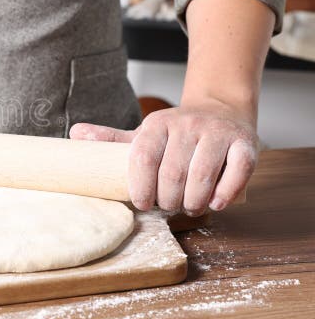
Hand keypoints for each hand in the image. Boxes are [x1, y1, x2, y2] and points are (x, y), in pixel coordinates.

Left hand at [69, 99, 258, 215]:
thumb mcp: (143, 135)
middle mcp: (187, 125)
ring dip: (194, 201)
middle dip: (168, 199)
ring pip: (203, 176)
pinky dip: (225, 194)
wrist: (220, 111)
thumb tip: (74, 134)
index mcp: (157, 124)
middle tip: (168, 207)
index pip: (143, 157)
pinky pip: (238, 172)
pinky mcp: (245, 143)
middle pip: (173, 173)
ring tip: (190, 207)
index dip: (140, 186)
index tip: (141, 203)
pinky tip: (215, 203)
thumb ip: (112, 140)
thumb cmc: (175, 134)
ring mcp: (217, 133)